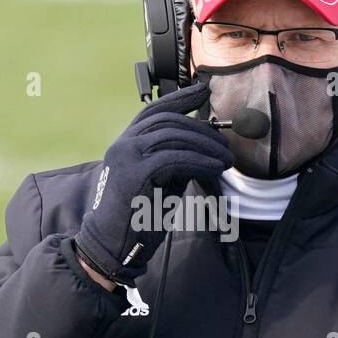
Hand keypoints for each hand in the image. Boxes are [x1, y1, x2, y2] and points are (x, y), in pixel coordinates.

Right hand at [74, 82, 231, 284]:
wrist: (111, 246)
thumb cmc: (136, 218)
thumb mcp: (159, 182)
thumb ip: (174, 161)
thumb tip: (202, 146)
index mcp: (126, 143)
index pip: (153, 110)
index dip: (180, 98)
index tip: (204, 91)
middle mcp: (123, 144)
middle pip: (168, 120)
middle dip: (202, 128)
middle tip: (225, 145)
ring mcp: (126, 155)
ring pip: (173, 135)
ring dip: (206, 145)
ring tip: (225, 159)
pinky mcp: (135, 172)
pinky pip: (175, 157)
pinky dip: (200, 161)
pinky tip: (215, 168)